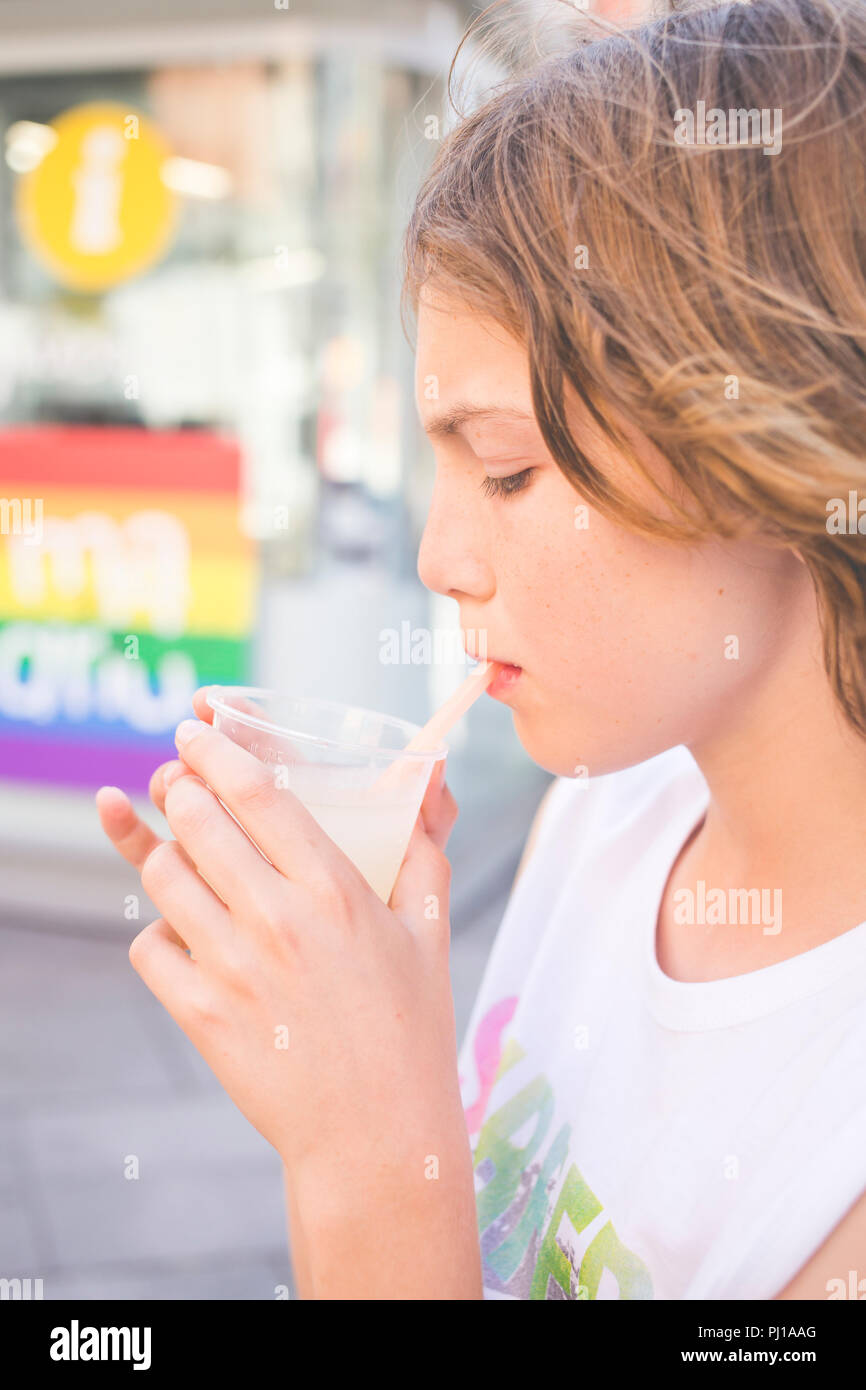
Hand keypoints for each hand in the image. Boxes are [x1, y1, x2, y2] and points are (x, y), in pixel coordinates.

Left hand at [96, 688, 480, 1297]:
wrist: (377, 1135)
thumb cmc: (410, 1028)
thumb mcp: (428, 930)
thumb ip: (424, 847)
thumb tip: (432, 780)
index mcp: (336, 889)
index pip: (259, 793)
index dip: (215, 750)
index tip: (194, 730)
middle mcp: (280, 919)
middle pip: (198, 821)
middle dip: (178, 788)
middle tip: (178, 783)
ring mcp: (235, 967)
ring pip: (164, 878)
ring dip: (161, 854)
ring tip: (179, 854)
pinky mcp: (203, 1015)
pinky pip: (150, 948)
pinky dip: (157, 933)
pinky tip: (183, 934)